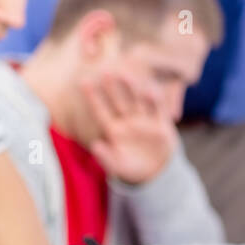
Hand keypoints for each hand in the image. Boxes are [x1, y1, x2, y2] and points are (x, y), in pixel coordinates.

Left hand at [80, 70, 177, 184]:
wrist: (155, 173)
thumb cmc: (130, 168)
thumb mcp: (117, 166)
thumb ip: (106, 157)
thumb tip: (95, 146)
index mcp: (113, 129)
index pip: (100, 110)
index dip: (93, 97)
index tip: (83, 82)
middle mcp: (128, 120)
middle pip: (119, 100)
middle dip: (113, 87)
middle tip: (105, 71)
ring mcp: (144, 120)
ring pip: (138, 101)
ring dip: (133, 88)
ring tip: (126, 75)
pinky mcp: (161, 125)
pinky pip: (158, 111)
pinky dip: (156, 102)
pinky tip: (152, 90)